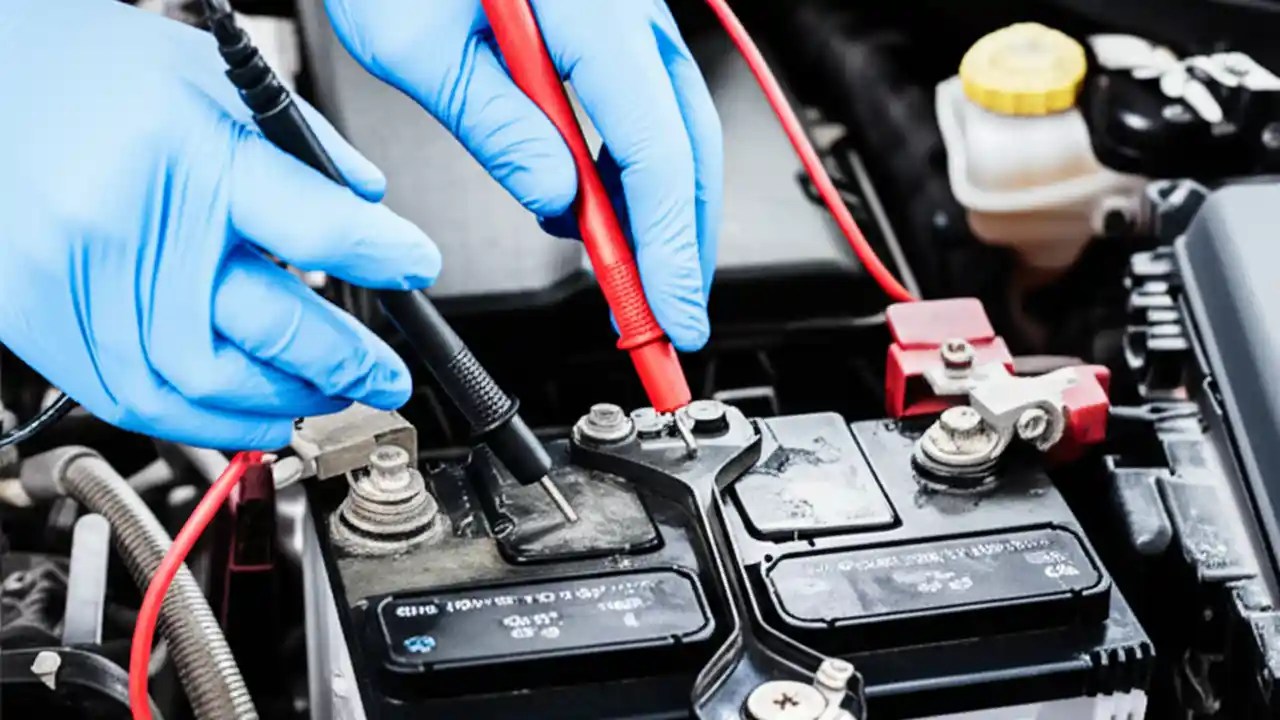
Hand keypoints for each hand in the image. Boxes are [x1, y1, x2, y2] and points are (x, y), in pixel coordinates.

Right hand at [0, 0, 439, 448]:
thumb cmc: (82, 68)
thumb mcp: (206, 77)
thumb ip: (298, 144)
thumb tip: (367, 205)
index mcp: (186, 149)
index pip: (316, 225)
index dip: (382, 257)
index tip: (415, 269)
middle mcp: (131, 220)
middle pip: (264, 325)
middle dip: (343, 362)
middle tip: (383, 377)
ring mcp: (78, 279)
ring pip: (201, 386)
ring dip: (278, 407)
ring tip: (321, 398)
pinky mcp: (36, 319)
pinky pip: (132, 399)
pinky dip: (202, 421)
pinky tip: (245, 413)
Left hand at [325, 0, 721, 349]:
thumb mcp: (420, 43)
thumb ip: (498, 127)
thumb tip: (559, 200)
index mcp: (592, 14)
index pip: (654, 153)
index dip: (670, 246)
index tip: (671, 312)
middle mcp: (629, 9)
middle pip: (687, 147)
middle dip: (682, 244)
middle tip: (665, 318)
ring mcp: (628, 11)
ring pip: (676, 129)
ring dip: (665, 212)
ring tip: (640, 281)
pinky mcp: (612, 19)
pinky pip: (644, 102)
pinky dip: (637, 167)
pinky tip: (609, 210)